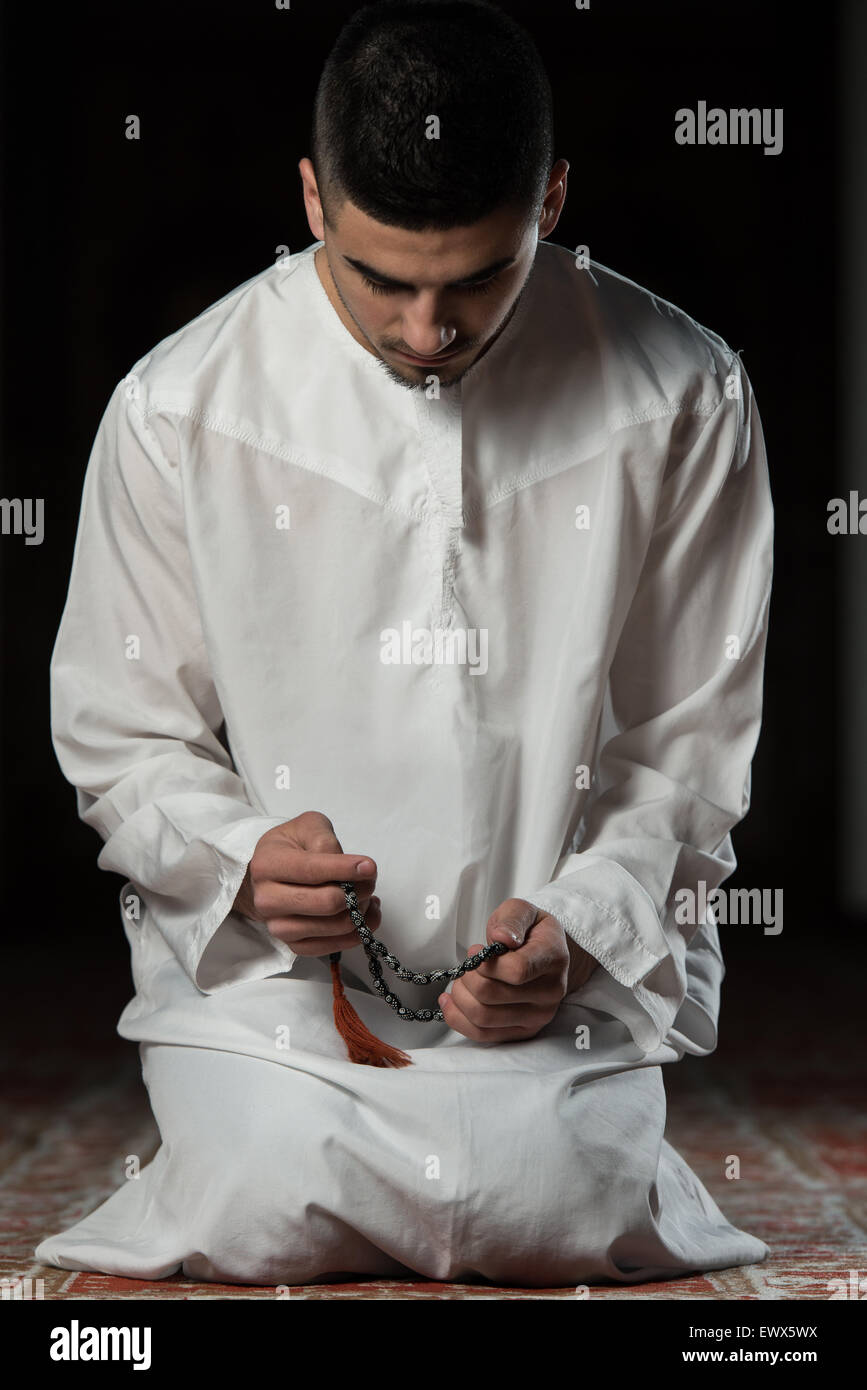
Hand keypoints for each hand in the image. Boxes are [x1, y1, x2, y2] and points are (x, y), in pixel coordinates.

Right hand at [232, 810, 380, 954]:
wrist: (268, 876)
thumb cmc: (292, 847)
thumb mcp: (307, 827)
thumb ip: (326, 840)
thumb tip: (349, 868)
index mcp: (268, 865)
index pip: (311, 871)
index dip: (345, 869)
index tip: (369, 866)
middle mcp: (268, 900)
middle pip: (327, 903)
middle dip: (358, 891)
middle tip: (369, 880)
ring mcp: (278, 926)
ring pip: (334, 926)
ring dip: (361, 912)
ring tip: (368, 896)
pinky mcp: (294, 945)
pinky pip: (332, 947)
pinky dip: (357, 933)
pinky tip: (365, 916)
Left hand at [437, 898, 597, 1043]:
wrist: (547, 956)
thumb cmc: (530, 933)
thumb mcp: (522, 911)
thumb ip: (511, 919)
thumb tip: (501, 938)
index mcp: (553, 958)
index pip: (516, 970)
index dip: (486, 963)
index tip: (477, 951)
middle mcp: (550, 993)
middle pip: (491, 995)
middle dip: (468, 977)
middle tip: (467, 966)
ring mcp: (538, 1016)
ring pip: (483, 1017)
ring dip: (461, 997)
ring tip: (462, 981)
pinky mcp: (523, 1032)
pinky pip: (483, 1035)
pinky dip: (458, 1018)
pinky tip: (451, 1001)